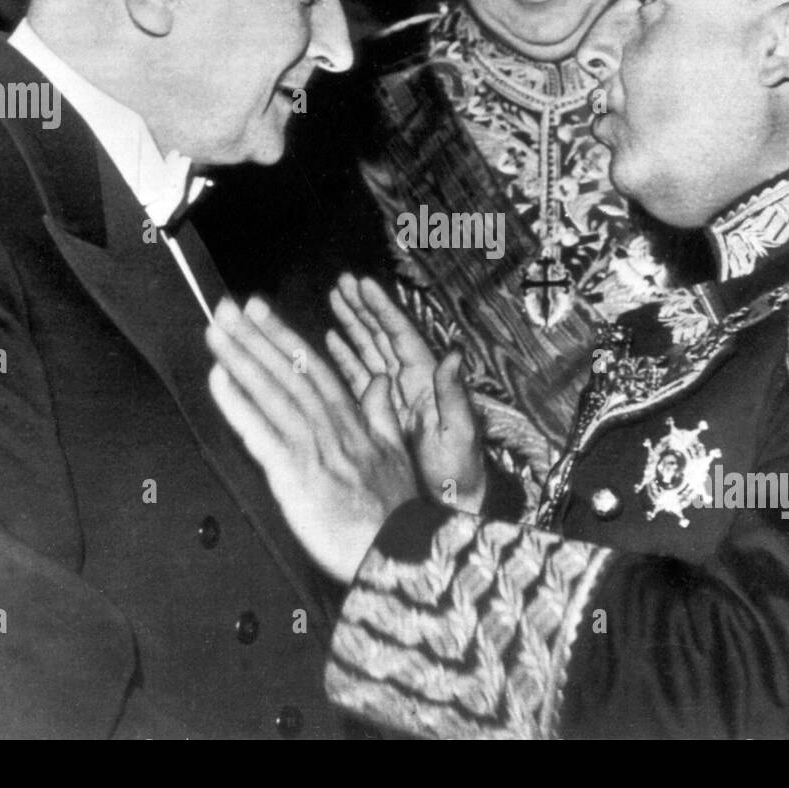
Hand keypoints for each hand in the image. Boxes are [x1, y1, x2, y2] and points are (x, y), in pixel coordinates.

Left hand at [205, 295, 416, 582]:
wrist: (398, 551)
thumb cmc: (396, 511)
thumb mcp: (397, 452)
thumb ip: (382, 413)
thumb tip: (378, 380)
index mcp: (352, 420)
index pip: (312, 368)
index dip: (283, 337)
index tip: (260, 311)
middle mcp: (330, 426)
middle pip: (288, 372)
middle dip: (255, 337)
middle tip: (227, 308)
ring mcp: (311, 448)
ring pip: (272, 392)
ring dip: (241, 358)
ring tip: (216, 332)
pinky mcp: (293, 474)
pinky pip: (260, 432)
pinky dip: (238, 403)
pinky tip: (219, 380)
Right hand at [328, 274, 484, 512]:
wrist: (448, 504)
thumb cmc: (457, 473)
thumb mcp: (459, 433)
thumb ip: (453, 393)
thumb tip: (453, 354)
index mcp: (427, 382)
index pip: (400, 336)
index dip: (382, 309)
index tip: (364, 285)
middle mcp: (409, 384)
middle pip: (381, 337)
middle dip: (362, 309)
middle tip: (341, 283)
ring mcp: (393, 398)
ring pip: (368, 353)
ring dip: (351, 327)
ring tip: (333, 301)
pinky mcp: (379, 415)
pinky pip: (358, 380)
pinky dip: (344, 359)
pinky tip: (329, 342)